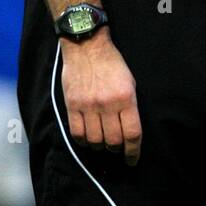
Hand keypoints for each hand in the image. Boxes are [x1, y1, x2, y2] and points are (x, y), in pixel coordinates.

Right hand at [59, 28, 142, 165]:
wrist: (87, 46)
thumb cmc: (112, 63)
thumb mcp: (130, 81)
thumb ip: (129, 106)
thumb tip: (129, 131)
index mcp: (126, 97)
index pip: (132, 133)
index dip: (134, 151)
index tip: (133, 159)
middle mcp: (107, 104)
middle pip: (113, 141)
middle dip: (117, 150)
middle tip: (118, 149)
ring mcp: (88, 105)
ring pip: (94, 140)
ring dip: (100, 147)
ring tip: (103, 144)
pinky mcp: (72, 105)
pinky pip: (77, 133)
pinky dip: (83, 141)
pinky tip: (88, 139)